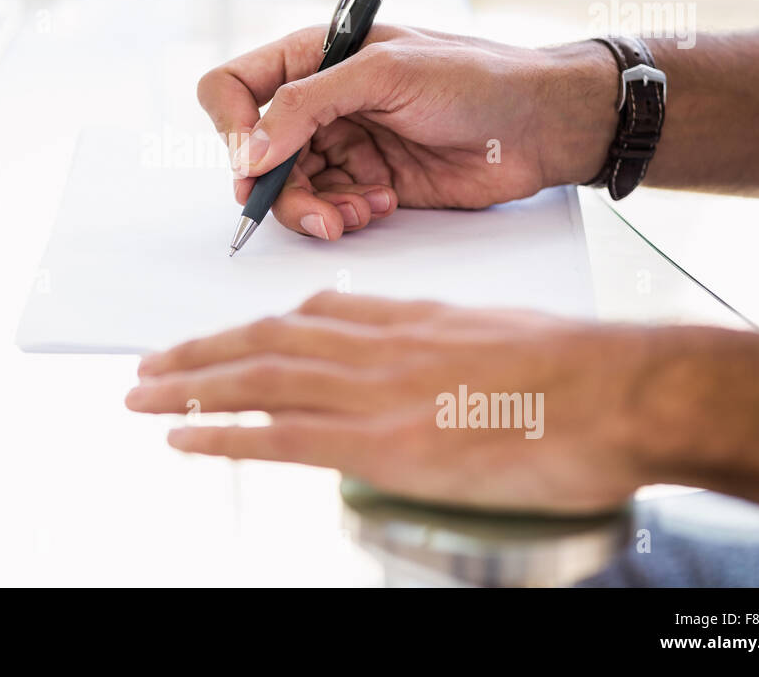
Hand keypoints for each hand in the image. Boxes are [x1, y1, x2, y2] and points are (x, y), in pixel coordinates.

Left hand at [126, 292, 658, 514]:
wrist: (617, 389)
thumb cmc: (575, 366)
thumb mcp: (495, 330)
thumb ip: (440, 339)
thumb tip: (415, 356)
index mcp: (403, 317)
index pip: (307, 316)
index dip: (251, 329)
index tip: (218, 338)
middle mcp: (373, 345)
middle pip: (262, 342)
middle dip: (197, 354)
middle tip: (148, 365)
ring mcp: (371, 391)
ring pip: (255, 379)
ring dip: (188, 386)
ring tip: (140, 394)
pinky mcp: (378, 442)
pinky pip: (277, 434)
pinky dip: (221, 434)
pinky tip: (181, 437)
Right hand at [198, 25, 617, 238]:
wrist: (540, 125)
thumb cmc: (476, 77)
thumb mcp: (385, 73)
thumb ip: (307, 106)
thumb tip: (249, 150)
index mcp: (314, 56)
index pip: (233, 86)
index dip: (230, 126)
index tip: (253, 160)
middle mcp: (319, 101)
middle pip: (255, 152)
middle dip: (276, 186)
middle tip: (308, 209)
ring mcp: (342, 145)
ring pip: (288, 189)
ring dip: (312, 209)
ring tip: (350, 215)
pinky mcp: (366, 183)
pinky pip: (327, 209)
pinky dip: (342, 216)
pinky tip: (380, 205)